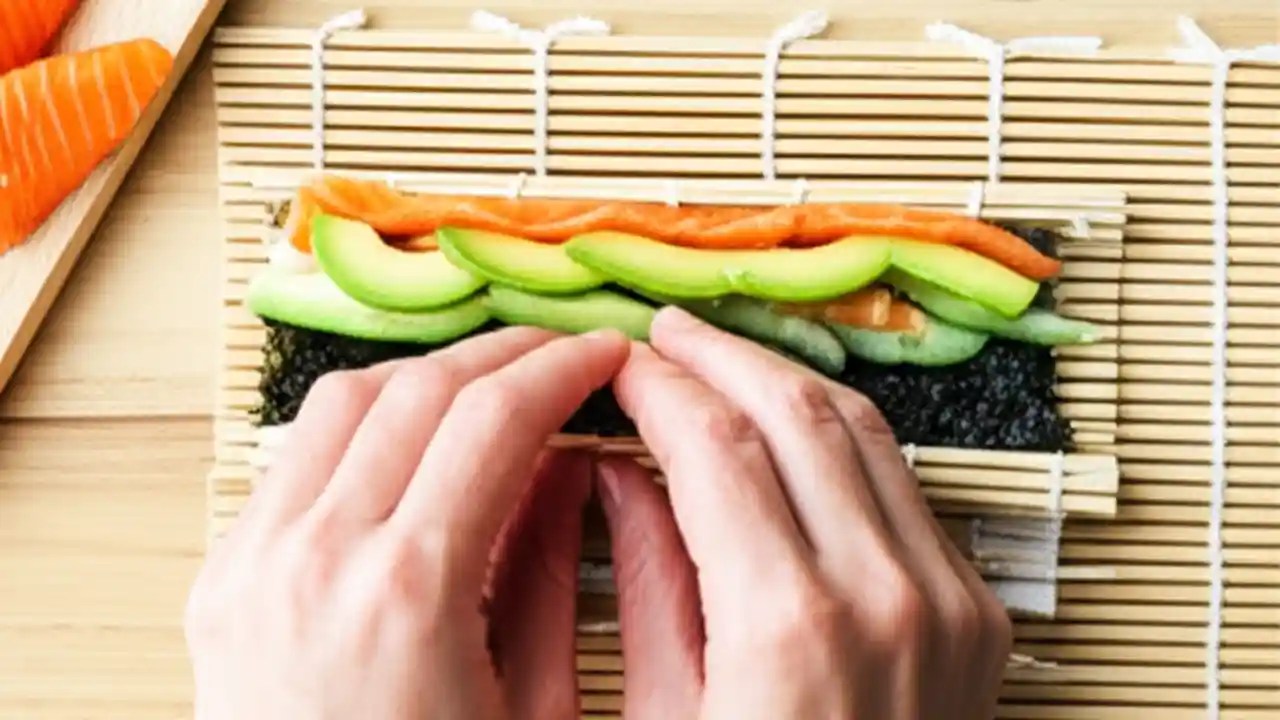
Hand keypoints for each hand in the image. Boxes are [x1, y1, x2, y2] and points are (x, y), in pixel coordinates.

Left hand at [185, 327, 628, 719]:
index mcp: (408, 596)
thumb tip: (572, 466)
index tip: (603, 351)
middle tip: (560, 351)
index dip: (561, 368)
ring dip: (429, 374)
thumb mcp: (530, 706)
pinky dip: (365, 423)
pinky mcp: (224, 576)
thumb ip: (553, 572)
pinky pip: (295, 456)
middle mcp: (317, 559)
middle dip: (505, 353)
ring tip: (492, 383)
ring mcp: (254, 562)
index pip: (494, 419)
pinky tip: (414, 438)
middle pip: (421, 389)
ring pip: (346, 400)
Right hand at [601, 307, 1011, 719]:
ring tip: (722, 363)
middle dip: (720, 357)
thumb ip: (643, 588)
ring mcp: (948, 601)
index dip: (657, 386)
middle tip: (665, 337)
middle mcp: (885, 596)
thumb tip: (613, 476)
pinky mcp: (979, 613)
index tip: (618, 364)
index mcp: (789, 627)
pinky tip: (793, 434)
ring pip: (861, 431)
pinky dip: (841, 441)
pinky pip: (904, 487)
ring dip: (784, 381)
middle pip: (794, 412)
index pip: (712, 443)